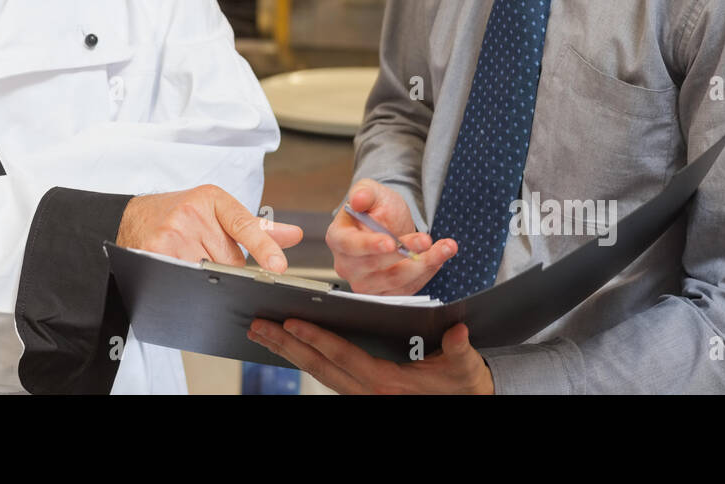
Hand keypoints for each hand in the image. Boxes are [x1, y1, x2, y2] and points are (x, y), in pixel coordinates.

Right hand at [117, 185, 302, 271]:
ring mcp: (172, 233)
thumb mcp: (218, 211)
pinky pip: (185, 281)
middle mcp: (192, 213)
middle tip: (205, 253)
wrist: (133, 216)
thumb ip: (258, 227)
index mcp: (212, 199)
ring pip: (209, 275)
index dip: (264, 247)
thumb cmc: (180, 214)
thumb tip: (293, 236)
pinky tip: (179, 272)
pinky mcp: (155, 252)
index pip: (244, 224)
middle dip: (225, 266)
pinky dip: (188, 284)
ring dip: (206, 278)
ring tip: (190, 258)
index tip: (279, 266)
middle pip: (230, 261)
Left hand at [247, 319, 492, 393]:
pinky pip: (327, 375)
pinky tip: (291, 346)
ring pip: (317, 372)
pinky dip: (306, 359)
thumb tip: (458, 331)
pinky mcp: (362, 392)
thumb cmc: (462, 384)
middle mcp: (368, 392)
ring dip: (289, 352)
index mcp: (387, 383)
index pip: (343, 357)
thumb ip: (458, 350)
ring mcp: (362, 394)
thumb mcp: (463, 368)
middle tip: (257, 326)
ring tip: (262, 333)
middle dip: (286, 346)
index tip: (291, 322)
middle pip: (319, 367)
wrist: (467, 403)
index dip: (316, 339)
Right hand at [326, 179, 456, 294]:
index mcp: (339, 238)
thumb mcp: (372, 192)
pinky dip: (427, 273)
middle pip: (375, 265)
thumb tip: (357, 199)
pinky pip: (408, 289)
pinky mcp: (385, 294)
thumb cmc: (376, 209)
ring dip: (423, 264)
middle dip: (404, 252)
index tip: (390, 242)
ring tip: (443, 248)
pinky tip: (438, 257)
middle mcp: (348, 265)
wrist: (390, 225)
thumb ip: (364, 192)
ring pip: (395, 281)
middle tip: (426, 239)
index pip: (350, 246)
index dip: (369, 245)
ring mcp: (365, 283)